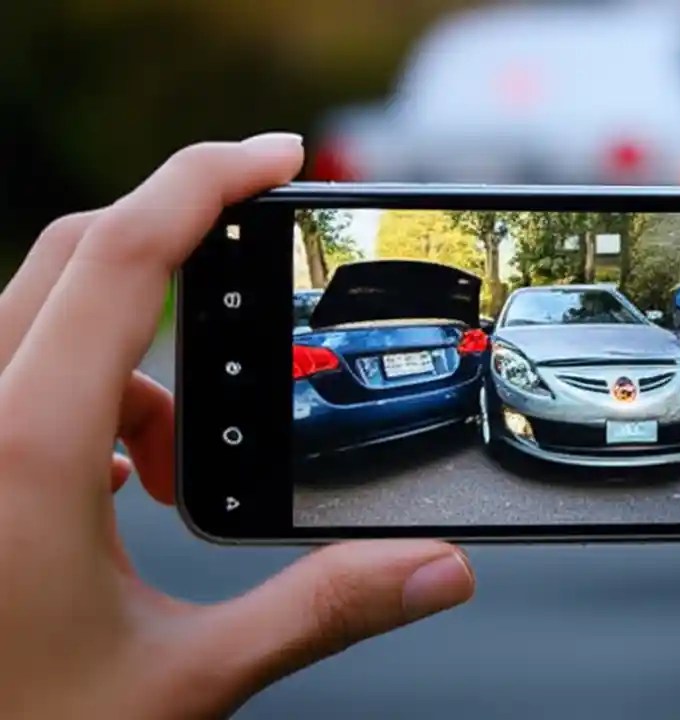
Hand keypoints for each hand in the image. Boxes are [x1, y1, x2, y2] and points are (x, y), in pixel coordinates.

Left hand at [0, 135, 474, 717]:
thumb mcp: (185, 678)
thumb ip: (321, 609)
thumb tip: (435, 569)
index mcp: (23, 453)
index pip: (124, 256)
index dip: (207, 181)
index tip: (275, 154)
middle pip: (76, 254)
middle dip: (179, 249)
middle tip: (256, 273)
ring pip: (41, 317)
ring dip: (130, 356)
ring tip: (168, 468)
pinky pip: (16, 373)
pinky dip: (82, 390)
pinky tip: (111, 483)